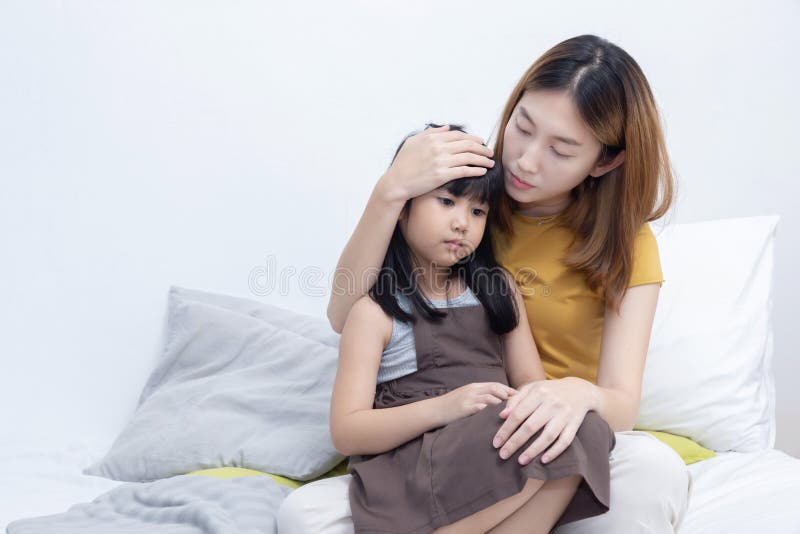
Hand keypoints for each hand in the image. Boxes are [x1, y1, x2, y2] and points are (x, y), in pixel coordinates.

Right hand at [378, 125, 494, 201]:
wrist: (396, 182)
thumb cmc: (403, 163)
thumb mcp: (414, 142)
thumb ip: (431, 133)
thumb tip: (447, 128)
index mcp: (433, 138)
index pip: (459, 135)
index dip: (473, 138)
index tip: (481, 142)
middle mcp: (438, 148)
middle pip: (467, 145)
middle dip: (482, 148)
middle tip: (490, 152)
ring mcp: (441, 161)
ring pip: (469, 157)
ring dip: (483, 160)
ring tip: (490, 163)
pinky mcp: (443, 175)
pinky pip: (464, 170)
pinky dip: (476, 170)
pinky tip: (482, 171)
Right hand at [437, 382, 516, 425]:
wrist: (434, 410)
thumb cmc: (451, 406)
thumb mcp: (465, 396)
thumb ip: (478, 396)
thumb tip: (495, 401)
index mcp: (474, 387)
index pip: (495, 385)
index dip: (507, 389)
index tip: (518, 395)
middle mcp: (473, 390)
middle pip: (495, 388)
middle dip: (508, 395)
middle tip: (520, 402)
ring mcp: (468, 398)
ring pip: (491, 397)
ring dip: (503, 403)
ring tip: (513, 410)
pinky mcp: (465, 408)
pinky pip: (481, 407)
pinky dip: (491, 411)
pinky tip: (499, 417)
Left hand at [492, 377, 591, 465]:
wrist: (580, 390)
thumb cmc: (549, 391)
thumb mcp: (532, 388)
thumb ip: (516, 400)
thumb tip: (502, 415)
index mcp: (538, 393)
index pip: (518, 414)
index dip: (506, 429)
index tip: (496, 443)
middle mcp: (552, 403)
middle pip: (530, 426)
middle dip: (515, 442)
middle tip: (503, 455)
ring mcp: (565, 414)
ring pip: (548, 436)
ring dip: (533, 450)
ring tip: (520, 461)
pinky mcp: (575, 424)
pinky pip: (565, 441)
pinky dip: (554, 452)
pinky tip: (543, 461)